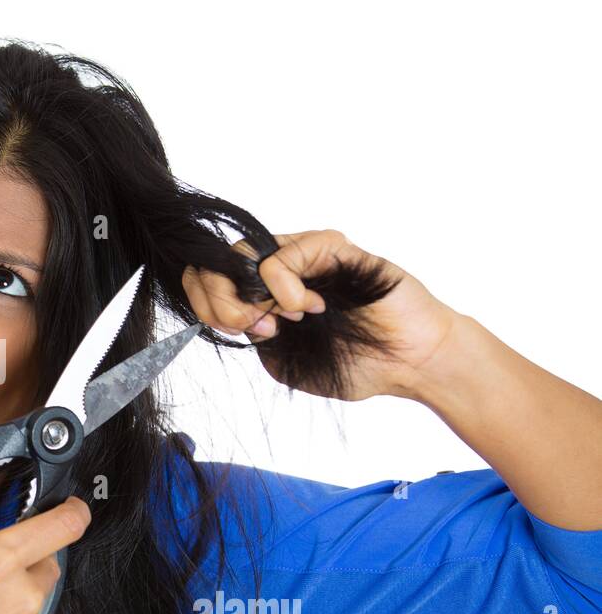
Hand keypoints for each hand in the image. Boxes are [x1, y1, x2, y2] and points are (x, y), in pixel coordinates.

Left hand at [182, 229, 463, 400]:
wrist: (410, 364)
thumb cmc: (354, 365)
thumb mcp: (284, 362)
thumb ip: (254, 337)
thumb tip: (235, 314)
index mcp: (265, 295)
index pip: (210, 280)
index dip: (204, 301)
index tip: (229, 329)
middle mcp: (281, 269)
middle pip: (219, 262)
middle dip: (217, 298)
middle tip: (249, 326)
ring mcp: (305, 256)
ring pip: (244, 253)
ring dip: (248, 294)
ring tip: (280, 320)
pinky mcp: (332, 248)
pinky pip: (285, 254)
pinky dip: (283, 286)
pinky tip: (307, 308)